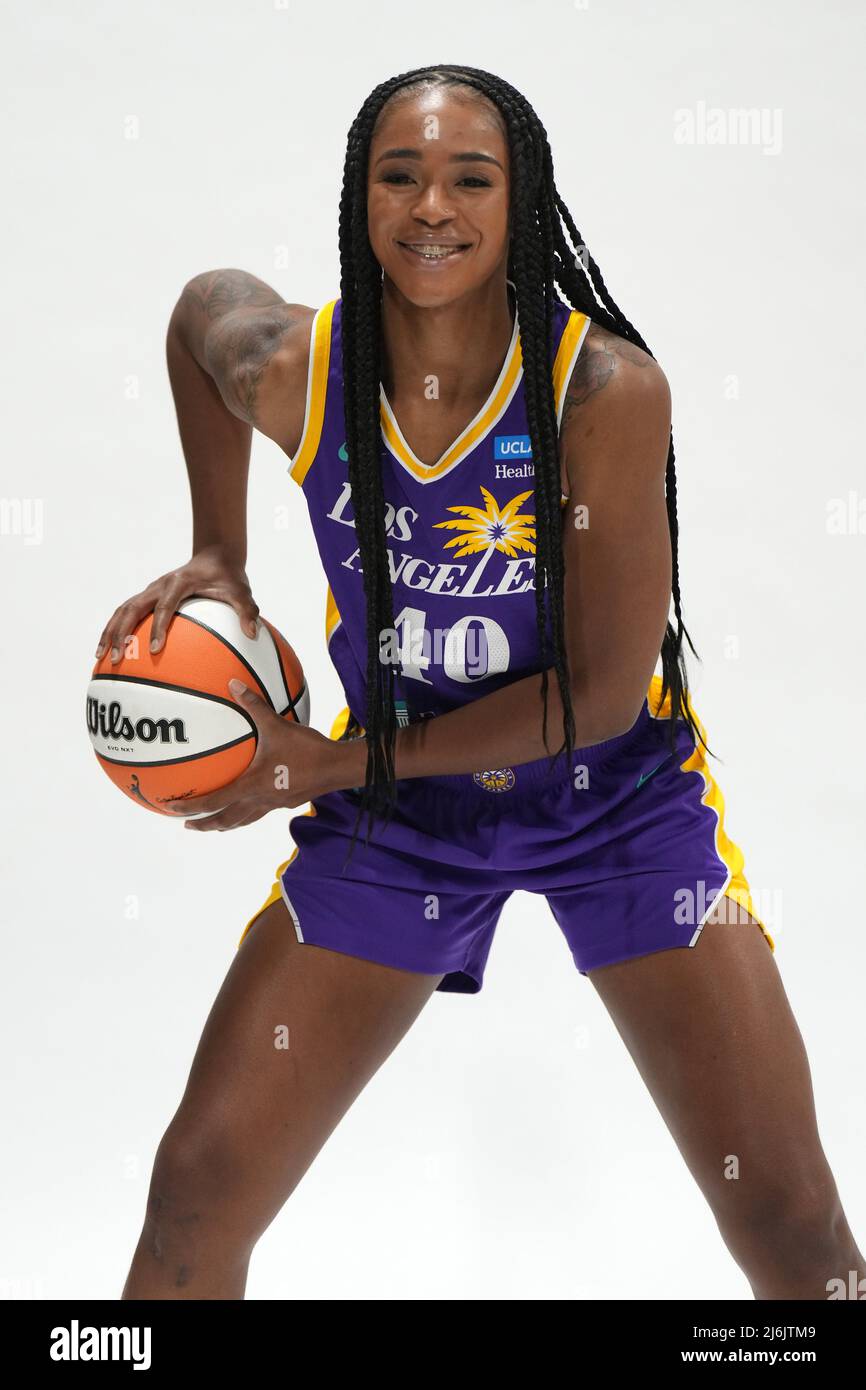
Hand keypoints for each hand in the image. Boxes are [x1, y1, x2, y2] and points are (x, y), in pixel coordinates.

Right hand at [94, 545, 259, 662]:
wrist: (215, 557)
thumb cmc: (228, 577)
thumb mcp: (242, 591)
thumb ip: (247, 610)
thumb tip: (253, 633)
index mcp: (179, 582)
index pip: (165, 606)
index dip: (159, 626)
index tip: (156, 649)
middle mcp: (159, 585)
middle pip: (132, 608)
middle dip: (122, 633)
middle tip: (117, 657)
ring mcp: (150, 591)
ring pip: (122, 610)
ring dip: (110, 632)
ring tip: (101, 657)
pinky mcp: (147, 597)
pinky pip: (125, 613)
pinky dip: (114, 630)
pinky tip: (109, 651)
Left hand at [164, 679, 361, 829]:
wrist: (337, 767)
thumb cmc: (307, 748)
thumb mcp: (277, 724)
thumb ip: (253, 705)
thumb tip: (233, 684)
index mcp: (252, 785)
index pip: (214, 802)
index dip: (191, 808)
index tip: (172, 811)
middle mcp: (260, 799)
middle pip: (226, 820)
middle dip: (205, 825)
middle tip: (188, 825)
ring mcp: (274, 804)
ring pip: (244, 820)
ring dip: (226, 823)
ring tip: (215, 823)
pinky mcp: (287, 802)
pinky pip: (260, 811)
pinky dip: (247, 812)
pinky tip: (251, 802)